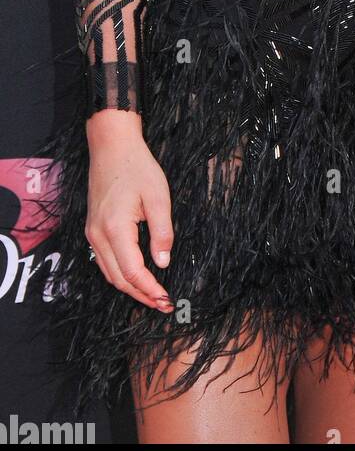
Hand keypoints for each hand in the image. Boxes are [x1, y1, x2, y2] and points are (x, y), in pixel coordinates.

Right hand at [85, 111, 174, 310]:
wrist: (111, 146)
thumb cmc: (136, 167)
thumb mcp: (158, 196)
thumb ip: (162, 232)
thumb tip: (163, 263)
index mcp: (114, 229)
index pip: (132, 271)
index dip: (150, 289)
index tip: (167, 299)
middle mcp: (98, 235)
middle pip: (118, 279)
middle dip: (141, 295)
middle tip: (164, 304)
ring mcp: (92, 233)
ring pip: (109, 272)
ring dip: (130, 288)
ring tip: (153, 295)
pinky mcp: (93, 229)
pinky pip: (105, 261)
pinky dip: (120, 274)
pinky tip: (136, 276)